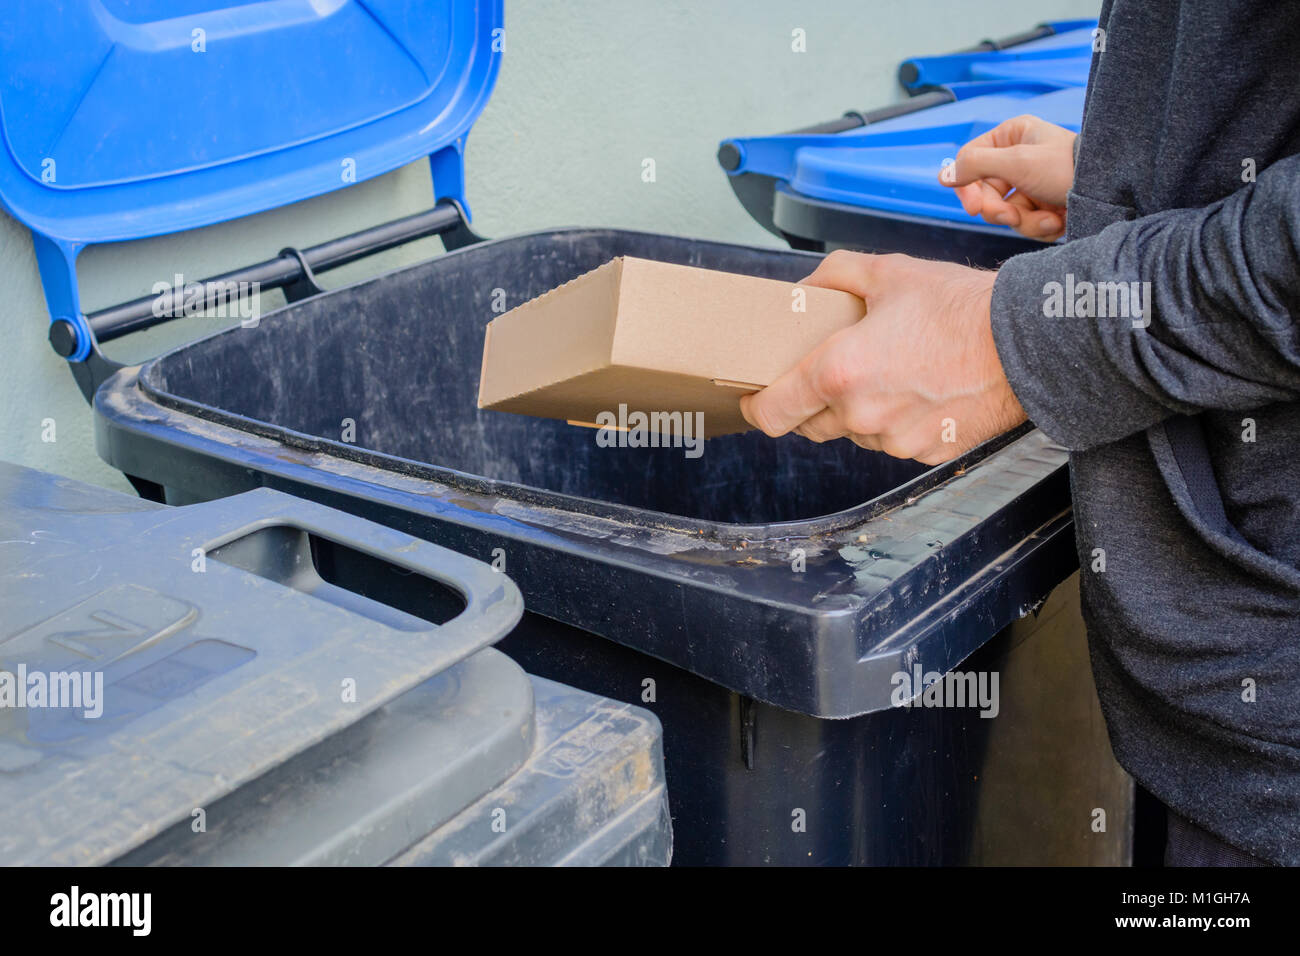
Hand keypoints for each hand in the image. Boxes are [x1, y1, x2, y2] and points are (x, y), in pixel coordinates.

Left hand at [739, 251, 1026, 464]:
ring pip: (853, 433)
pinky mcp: (925, 453)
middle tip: (828, 371)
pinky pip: (892, 442)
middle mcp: (860, 416)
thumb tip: (803, 292)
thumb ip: (832, 277)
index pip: (772, 413)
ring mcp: (894, 441)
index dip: (756, 406)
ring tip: (889, 371)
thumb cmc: (959, 306)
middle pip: (809, 425)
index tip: (752, 396)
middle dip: (809, 401)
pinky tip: (919, 389)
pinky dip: (895, 421)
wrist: (1030, 343)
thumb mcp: (887, 272)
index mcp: (839, 373)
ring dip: (856, 411)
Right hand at [939, 114, 1075, 241]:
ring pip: (1006, 214)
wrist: (1110, 191)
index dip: (968, 188)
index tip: (975, 207)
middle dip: (1000, 211)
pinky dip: (1039, 227)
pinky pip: (1026, 223)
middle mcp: (1019, 159)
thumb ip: (975, 166)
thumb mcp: (1016, 162)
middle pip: (986, 193)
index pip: (970, 163)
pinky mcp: (1044, 206)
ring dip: (1024, 222)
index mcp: (1011, 138)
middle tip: (1012, 217)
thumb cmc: (1065, 167)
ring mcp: (1031, 185)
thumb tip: (942, 174)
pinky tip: (1058, 220)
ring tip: (1048, 218)